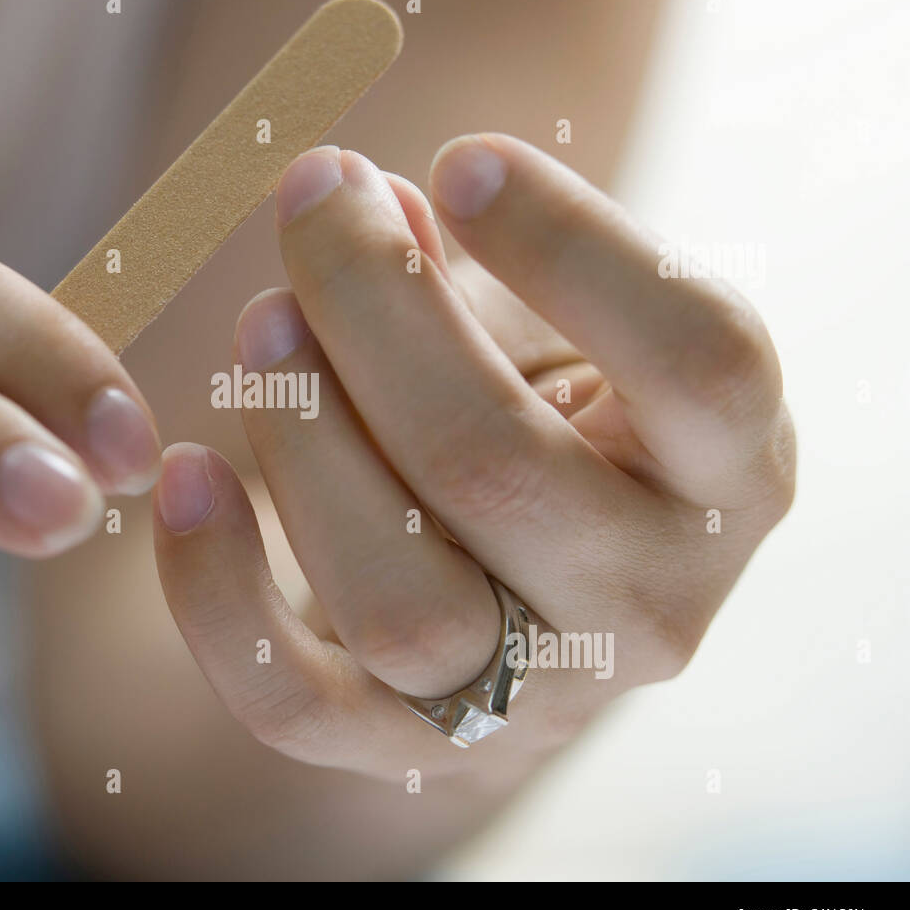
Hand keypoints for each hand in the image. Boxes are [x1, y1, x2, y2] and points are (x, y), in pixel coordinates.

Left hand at [152, 137, 793, 781]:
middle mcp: (646, 602)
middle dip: (374, 307)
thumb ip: (476, 268)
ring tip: (258, 326)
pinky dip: (214, 591)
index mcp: (725, 474)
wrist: (521, 602)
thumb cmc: (543, 422)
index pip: (698, 362)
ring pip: (400, 600)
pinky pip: (294, 703)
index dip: (573, 246)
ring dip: (301, 440)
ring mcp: (528, 696)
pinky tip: (184, 473)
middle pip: (494, 465)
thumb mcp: (551, 336)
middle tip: (311, 198)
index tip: (460, 159)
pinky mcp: (405, 750)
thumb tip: (360, 198)